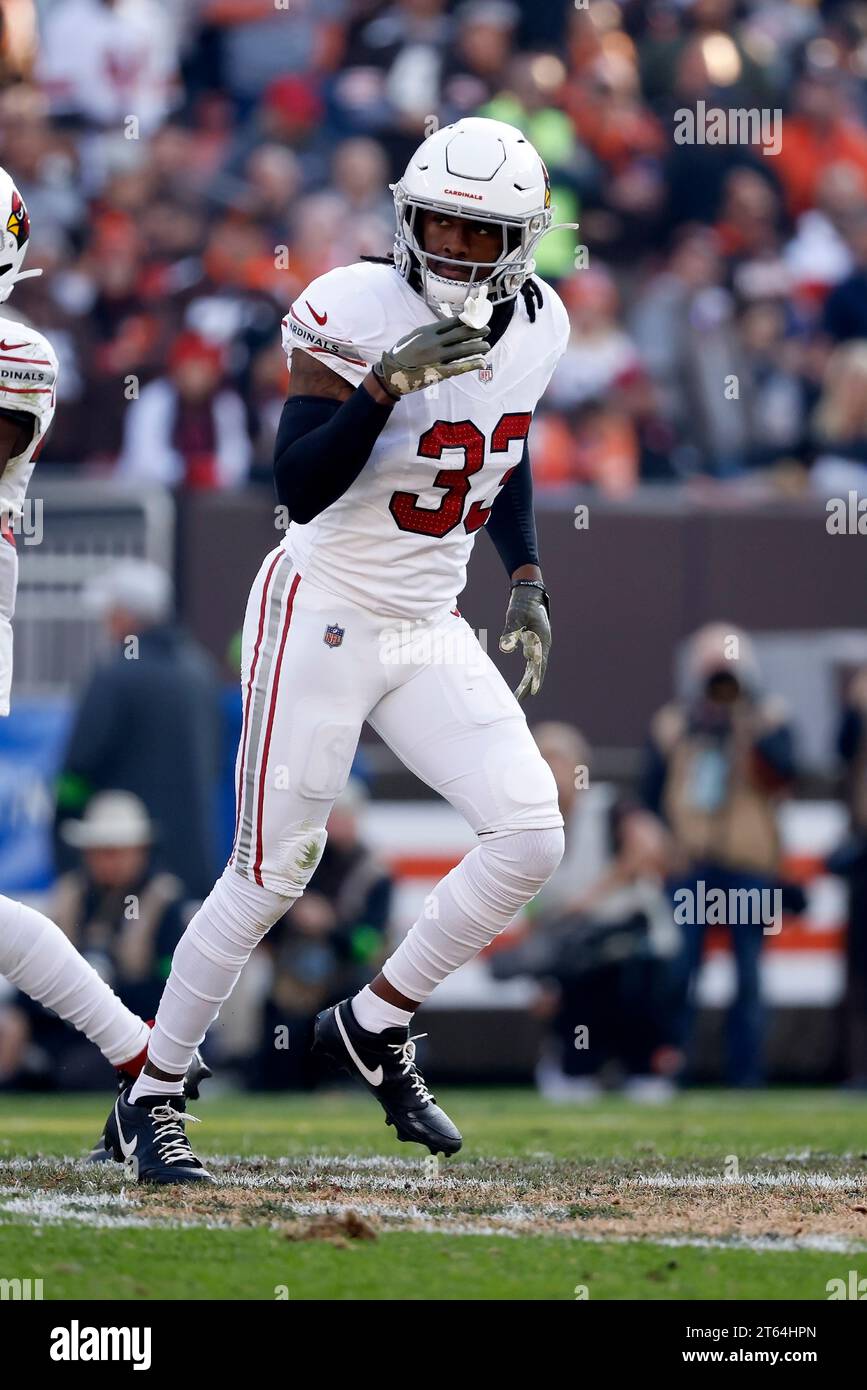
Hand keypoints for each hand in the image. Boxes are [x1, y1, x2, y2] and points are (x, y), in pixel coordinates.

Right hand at [373, 318, 489, 397]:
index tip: (478, 318)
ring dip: (477, 347)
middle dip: (476, 331)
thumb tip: (450, 325)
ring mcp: (436, 358)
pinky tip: (481, 362)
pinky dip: (471, 364)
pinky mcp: (438, 372)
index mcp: (427, 331)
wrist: (391, 373)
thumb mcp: (414, 336)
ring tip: (487, 345)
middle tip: (487, 330)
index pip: (452, 323)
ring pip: (462, 350)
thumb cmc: (403, 353)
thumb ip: (431, 331)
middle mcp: (433, 342)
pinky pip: (458, 367)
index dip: (468, 320)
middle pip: (460, 334)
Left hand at [499, 582, 550, 700]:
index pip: (539, 663)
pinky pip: (530, 663)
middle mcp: (542, 645)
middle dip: (529, 686)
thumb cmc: (523, 604)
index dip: (537, 678)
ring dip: (527, 682)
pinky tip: (522, 683)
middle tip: (519, 701)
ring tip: (519, 696)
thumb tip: (504, 648)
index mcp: (541, 640)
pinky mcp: (532, 644)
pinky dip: (527, 674)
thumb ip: (510, 631)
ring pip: (534, 668)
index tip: (534, 691)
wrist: (529, 594)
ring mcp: (538, 645)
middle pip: (537, 670)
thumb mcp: (515, 616)